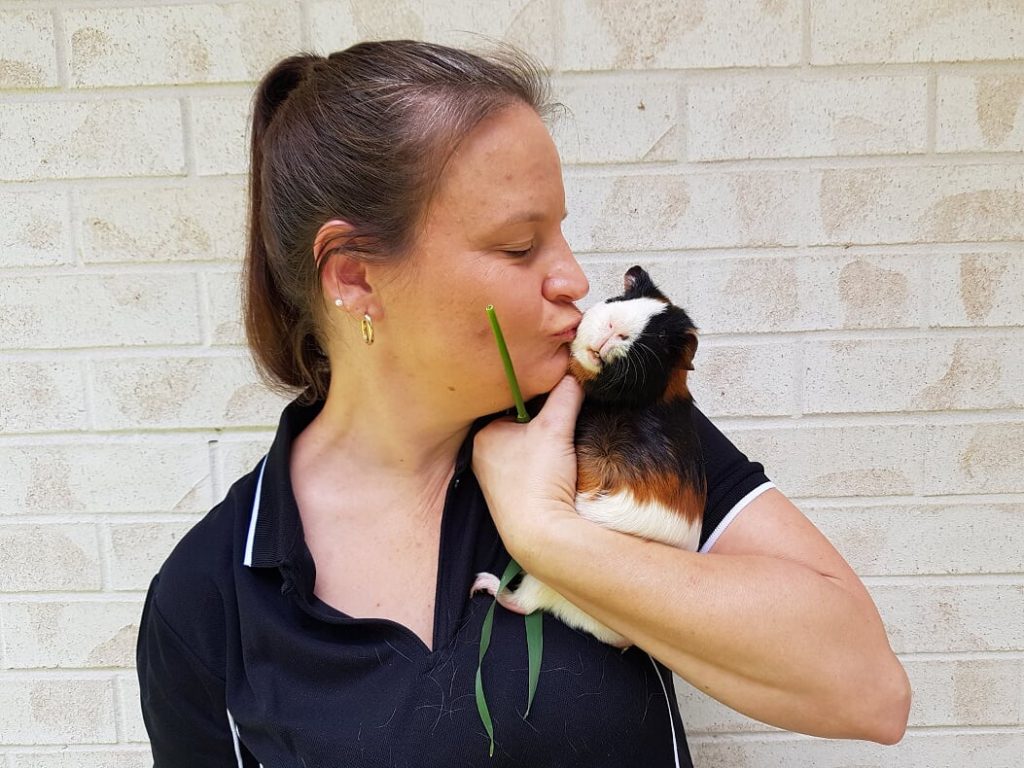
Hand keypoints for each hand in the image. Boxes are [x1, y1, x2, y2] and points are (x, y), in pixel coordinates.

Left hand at [472, 375, 583, 565]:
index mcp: (484, 435)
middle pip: (521, 430)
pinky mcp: (510, 503)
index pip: (515, 406)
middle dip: (543, 428)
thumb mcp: (556, 426)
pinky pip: (529, 476)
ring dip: (545, 451)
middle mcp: (482, 458)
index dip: (540, 403)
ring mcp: (495, 483)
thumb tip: (576, 373)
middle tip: (564, 429)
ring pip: (526, 454)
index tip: (561, 405)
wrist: (540, 535)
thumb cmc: (539, 478)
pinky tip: (557, 476)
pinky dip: (543, 472)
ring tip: (563, 455)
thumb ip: (566, 394)